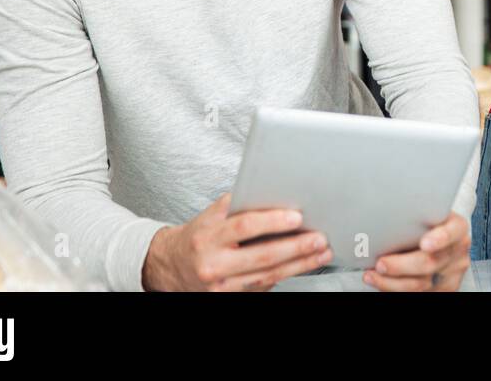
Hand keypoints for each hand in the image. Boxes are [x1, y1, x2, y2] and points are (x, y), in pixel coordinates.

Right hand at [142, 193, 331, 291]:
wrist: (170, 266)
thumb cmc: (197, 236)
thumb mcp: (211, 215)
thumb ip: (239, 204)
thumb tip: (274, 192)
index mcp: (208, 237)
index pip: (244, 227)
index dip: (273, 221)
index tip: (297, 217)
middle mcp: (214, 264)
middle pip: (262, 256)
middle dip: (296, 248)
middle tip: (319, 239)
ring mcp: (221, 287)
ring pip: (267, 276)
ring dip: (299, 265)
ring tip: (320, 253)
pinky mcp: (228, 299)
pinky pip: (262, 287)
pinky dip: (284, 275)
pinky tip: (301, 265)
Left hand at [362, 212, 470, 291]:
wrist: (436, 235)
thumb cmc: (424, 221)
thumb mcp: (423, 212)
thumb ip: (412, 217)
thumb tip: (381, 221)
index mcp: (457, 227)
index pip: (452, 231)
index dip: (440, 238)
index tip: (424, 244)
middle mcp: (458, 250)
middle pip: (431, 262)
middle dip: (401, 266)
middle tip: (381, 263)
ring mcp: (452, 272)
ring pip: (422, 284)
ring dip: (392, 282)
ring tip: (372, 275)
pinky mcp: (444, 288)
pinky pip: (419, 294)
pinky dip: (395, 289)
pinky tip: (382, 282)